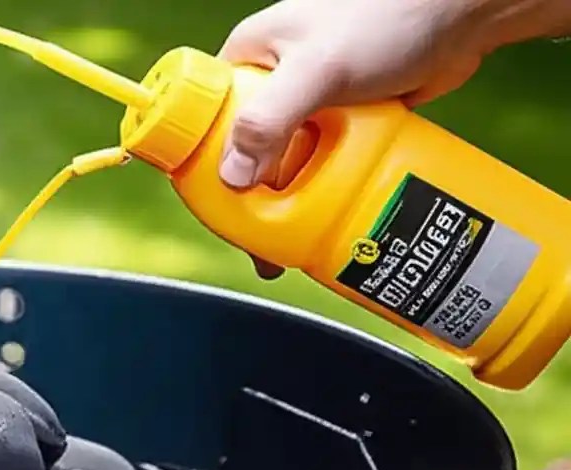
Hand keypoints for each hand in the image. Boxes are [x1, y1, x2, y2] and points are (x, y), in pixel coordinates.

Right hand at [213, 0, 570, 279]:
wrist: (462, 12)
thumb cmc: (390, 15)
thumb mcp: (317, 67)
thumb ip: (269, 118)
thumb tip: (233, 177)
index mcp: (249, 58)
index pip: (208, 124)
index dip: (207, 170)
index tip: (221, 213)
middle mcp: (274, 81)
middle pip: (247, 153)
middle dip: (253, 201)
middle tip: (263, 245)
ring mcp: (312, 102)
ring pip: (288, 163)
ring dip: (291, 202)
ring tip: (296, 245)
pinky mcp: (349, 118)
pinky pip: (325, 163)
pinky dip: (326, 190)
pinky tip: (329, 215)